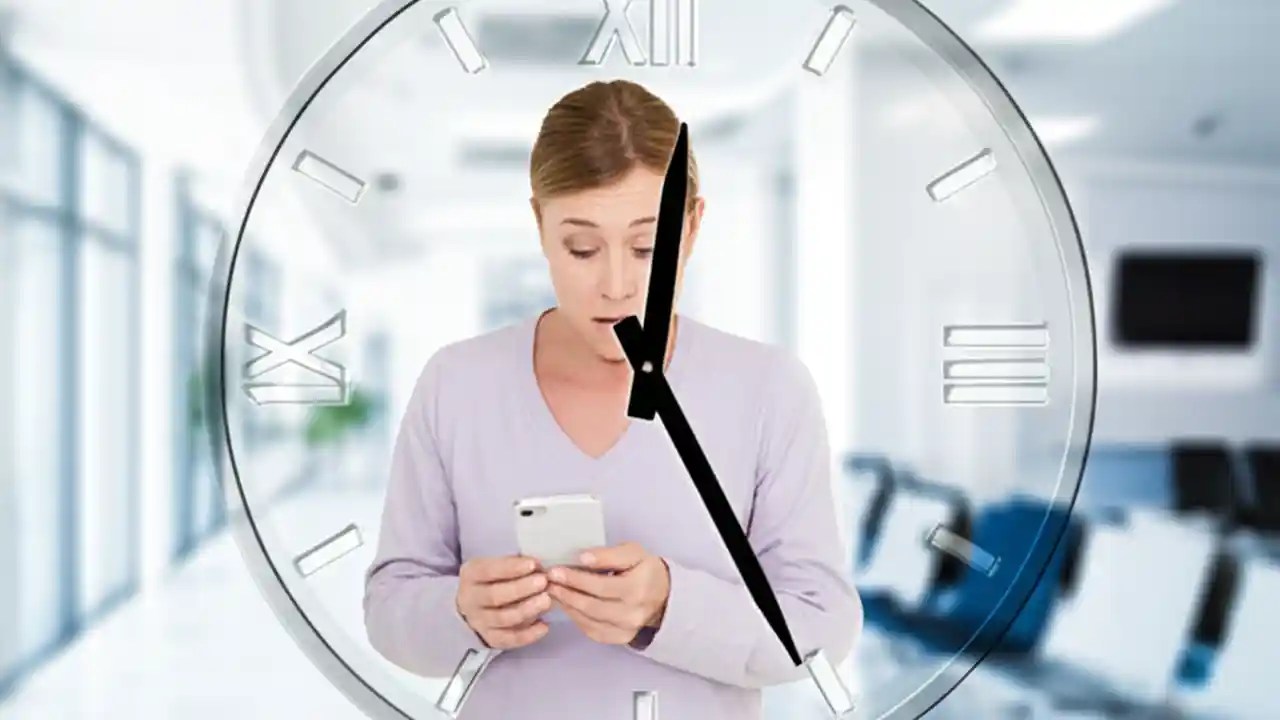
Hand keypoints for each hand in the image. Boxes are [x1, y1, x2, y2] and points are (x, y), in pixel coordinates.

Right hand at [456, 555, 551, 649]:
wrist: (476, 604)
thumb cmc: (494, 578)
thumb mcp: (497, 564)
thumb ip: (516, 564)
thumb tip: (540, 567)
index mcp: (471, 575)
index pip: (488, 571)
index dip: (511, 568)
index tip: (533, 564)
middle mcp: (471, 599)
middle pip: (494, 596)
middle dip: (521, 588)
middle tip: (543, 581)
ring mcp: (479, 621)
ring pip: (502, 618)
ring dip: (526, 610)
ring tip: (547, 600)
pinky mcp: (489, 638)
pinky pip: (508, 639)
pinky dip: (527, 635)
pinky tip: (544, 626)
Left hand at [545, 542, 670, 644]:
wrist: (663, 596)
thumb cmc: (645, 570)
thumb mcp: (633, 553)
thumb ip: (609, 554)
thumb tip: (583, 558)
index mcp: (638, 589)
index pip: (600, 585)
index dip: (575, 579)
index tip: (555, 571)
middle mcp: (633, 613)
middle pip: (591, 605)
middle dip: (566, 593)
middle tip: (547, 582)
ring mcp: (626, 629)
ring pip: (588, 619)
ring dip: (566, 605)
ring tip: (552, 591)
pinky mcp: (619, 638)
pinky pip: (591, 630)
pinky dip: (575, 617)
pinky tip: (566, 604)